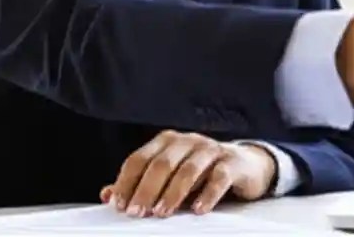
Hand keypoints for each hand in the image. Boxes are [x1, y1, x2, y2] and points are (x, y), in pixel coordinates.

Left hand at [100, 131, 275, 217]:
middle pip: (162, 163)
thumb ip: (141, 185)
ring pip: (188, 169)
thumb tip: (107, 195)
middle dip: (146, 189)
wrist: (246, 166)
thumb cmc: (202, 173)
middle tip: (137, 212)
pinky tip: (198, 209)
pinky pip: (218, 177)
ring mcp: (211, 150)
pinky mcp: (232, 162)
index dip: (127, 182)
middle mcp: (188, 141)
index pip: (140, 158)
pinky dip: (207, 194)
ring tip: (162, 212)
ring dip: (172, 193)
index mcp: (167, 142)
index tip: (119, 204)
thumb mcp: (169, 178)